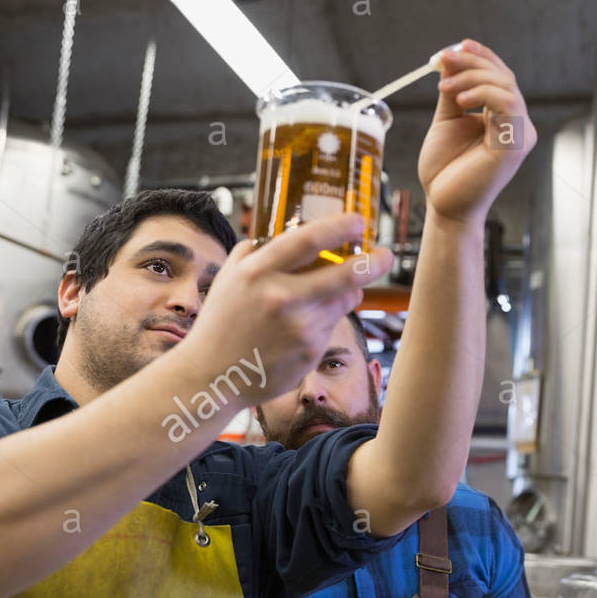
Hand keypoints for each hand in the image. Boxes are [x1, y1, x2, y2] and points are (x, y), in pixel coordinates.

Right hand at [179, 213, 393, 403]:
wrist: (212, 377)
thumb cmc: (220, 323)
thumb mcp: (228, 277)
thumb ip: (256, 251)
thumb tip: (288, 228)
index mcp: (257, 272)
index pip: (309, 239)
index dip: (341, 226)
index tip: (359, 220)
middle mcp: (281, 297)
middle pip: (345, 273)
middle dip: (373, 261)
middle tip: (385, 254)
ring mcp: (299, 327)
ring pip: (344, 300)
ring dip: (349, 290)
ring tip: (337, 289)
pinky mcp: (310, 351)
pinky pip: (332, 325)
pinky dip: (328, 318)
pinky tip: (304, 324)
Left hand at [417, 38, 536, 224]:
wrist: (443, 205)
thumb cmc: (445, 172)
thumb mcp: (446, 122)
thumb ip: (452, 93)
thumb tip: (449, 60)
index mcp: (503, 119)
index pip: (499, 78)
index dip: (481, 57)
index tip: (456, 45)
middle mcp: (516, 125)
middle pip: (503, 77)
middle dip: (472, 62)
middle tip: (443, 60)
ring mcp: (520, 135)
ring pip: (506, 86)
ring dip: (474, 76)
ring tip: (445, 85)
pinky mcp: (515, 145)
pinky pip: (508, 105)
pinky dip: (484, 93)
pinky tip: (461, 97)